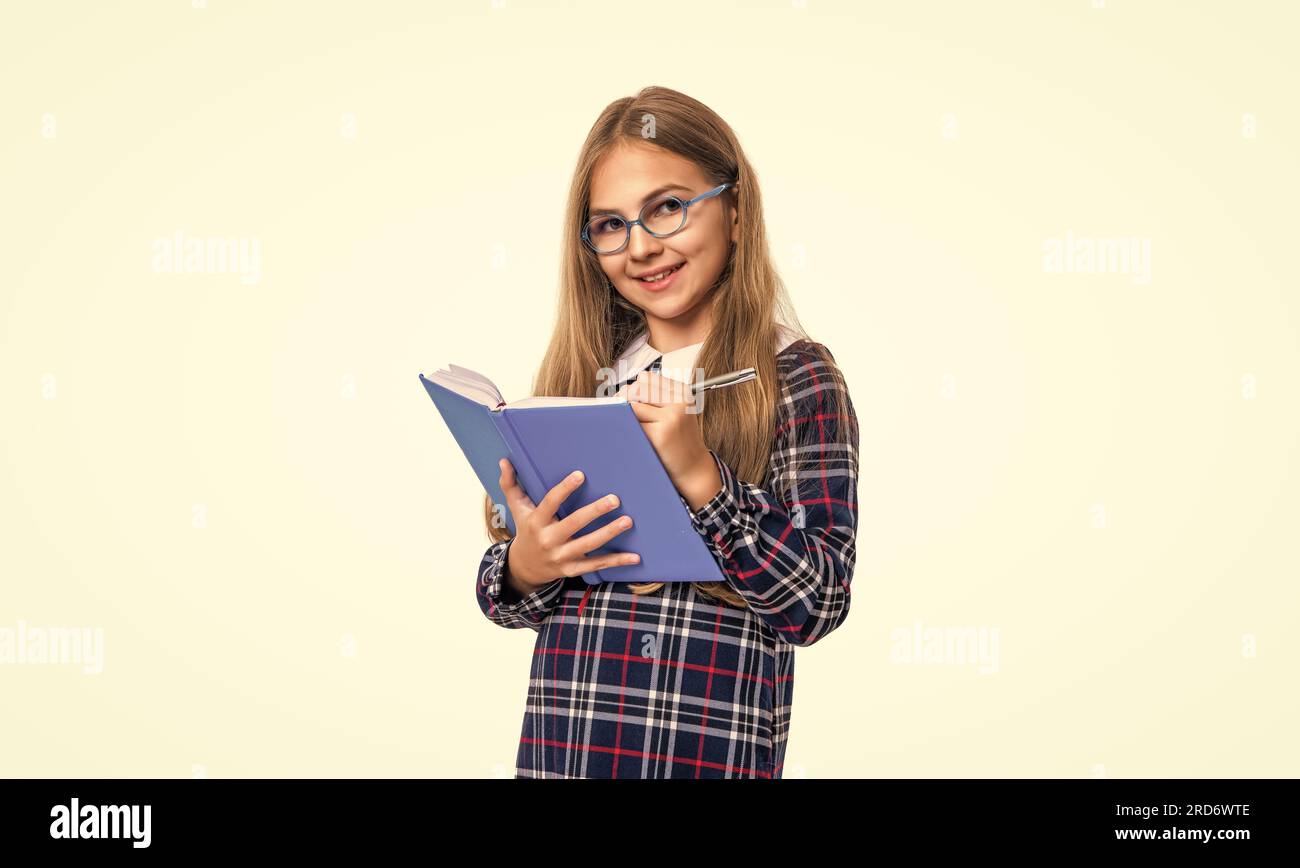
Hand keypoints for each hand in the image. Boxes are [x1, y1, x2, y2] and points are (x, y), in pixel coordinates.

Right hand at [497, 458, 640, 588]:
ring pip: (588, 545)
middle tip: (614, 499)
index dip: (564, 489)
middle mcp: (549, 540)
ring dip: (609, 533)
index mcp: (536, 521)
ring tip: (628, 521)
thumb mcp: (515, 507)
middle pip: (574, 524)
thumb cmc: (526, 530)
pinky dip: (617, 561)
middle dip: (594, 511)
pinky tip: (635, 556)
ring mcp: (562, 556)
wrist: (524, 568)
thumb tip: (505, 460)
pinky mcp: (573, 569)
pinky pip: (597, 565)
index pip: (550, 503)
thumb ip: (510, 484)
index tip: (580, 475)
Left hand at [626, 371, 722, 510]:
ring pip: (632, 405)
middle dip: (625, 399)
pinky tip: (634, 437)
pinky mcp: (660, 434)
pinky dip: (627, 429)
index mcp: (683, 392)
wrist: (695, 469)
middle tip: (625, 415)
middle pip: (636, 388)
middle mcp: (679, 402)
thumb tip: (620, 394)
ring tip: (634, 427)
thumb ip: (654, 400)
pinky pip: (632, 424)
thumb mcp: (676, 413)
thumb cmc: (680, 441)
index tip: (628, 400)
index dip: (633, 388)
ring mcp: (670, 418)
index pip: (646, 378)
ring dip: (626, 415)